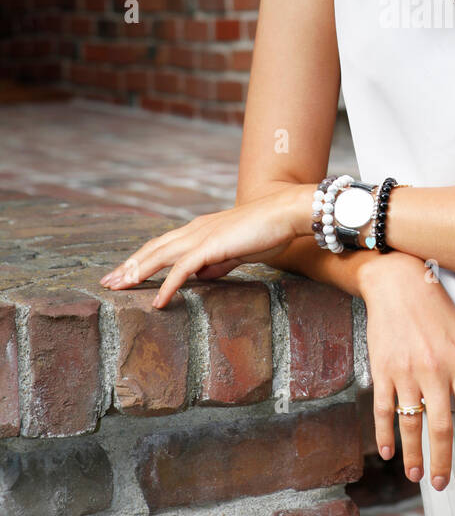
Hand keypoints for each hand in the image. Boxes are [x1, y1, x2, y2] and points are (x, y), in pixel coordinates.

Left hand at [99, 185, 315, 307]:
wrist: (285, 213)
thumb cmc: (267, 231)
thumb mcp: (237, 252)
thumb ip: (218, 263)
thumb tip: (202, 278)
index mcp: (199, 230)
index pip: (162, 245)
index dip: (142, 259)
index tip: (125, 273)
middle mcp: (194, 230)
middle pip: (153, 249)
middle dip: (129, 266)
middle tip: (108, 282)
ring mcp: (201, 236)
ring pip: (160, 256)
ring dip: (137, 273)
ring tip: (119, 288)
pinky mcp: (211, 246)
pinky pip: (182, 269)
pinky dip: (167, 286)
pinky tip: (157, 302)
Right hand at [358, 253, 454, 490]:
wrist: (398, 283)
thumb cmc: (438, 309)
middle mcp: (434, 371)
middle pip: (440, 427)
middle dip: (442, 460)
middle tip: (442, 484)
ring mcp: (405, 372)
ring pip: (410, 423)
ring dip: (413, 454)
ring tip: (415, 475)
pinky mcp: (382, 370)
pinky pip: (383, 409)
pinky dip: (385, 434)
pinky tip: (389, 452)